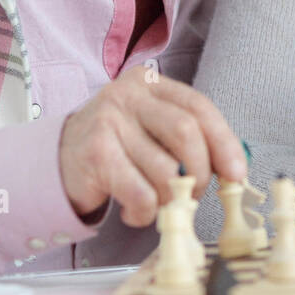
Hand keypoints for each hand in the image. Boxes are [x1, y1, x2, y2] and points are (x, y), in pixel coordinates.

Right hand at [57, 65, 246, 226]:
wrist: (57, 162)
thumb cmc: (117, 147)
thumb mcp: (152, 129)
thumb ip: (189, 139)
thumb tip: (234, 168)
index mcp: (150, 82)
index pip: (199, 107)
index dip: (224, 142)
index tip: (237, 173)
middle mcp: (128, 95)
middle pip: (186, 133)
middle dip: (200, 172)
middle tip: (195, 193)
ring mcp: (109, 122)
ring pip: (165, 170)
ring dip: (171, 198)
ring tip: (160, 203)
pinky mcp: (95, 155)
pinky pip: (140, 193)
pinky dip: (145, 212)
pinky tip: (134, 211)